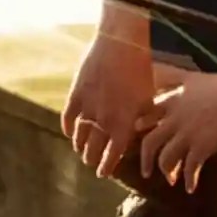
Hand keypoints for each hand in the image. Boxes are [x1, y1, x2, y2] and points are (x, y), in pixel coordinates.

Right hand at [61, 33, 157, 177]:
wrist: (122, 43)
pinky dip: (66, 128)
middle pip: (93, 149)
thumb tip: (139, 131)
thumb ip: (144, 117)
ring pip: (79, 136)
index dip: (107, 166)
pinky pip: (67, 118)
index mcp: (124, 123)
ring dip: (79, 146)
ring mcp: (87, 108)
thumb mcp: (150, 96)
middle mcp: (103, 121)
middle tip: (91, 163)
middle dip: (92, 159)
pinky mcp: (75, 94)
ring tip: (80, 151)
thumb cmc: (142, 68)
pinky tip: (68, 133)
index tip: (104, 173)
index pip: (112, 154)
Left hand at [134, 71, 216, 191]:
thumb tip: (157, 71)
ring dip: (167, 172)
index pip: (145, 117)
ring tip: (171, 180)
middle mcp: (173, 119)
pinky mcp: (201, 147)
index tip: (138, 136)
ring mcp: (186, 134)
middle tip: (146, 171)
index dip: (139, 129)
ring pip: (166, 159)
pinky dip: (189, 181)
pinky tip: (191, 188)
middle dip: (146, 160)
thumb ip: (173, 77)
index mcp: (170, 102)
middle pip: (149, 143)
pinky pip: (189, 169)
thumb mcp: (191, 77)